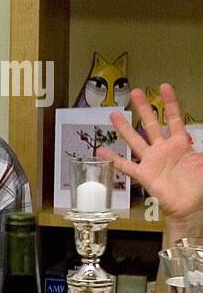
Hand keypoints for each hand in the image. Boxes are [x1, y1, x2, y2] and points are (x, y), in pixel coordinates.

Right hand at [99, 84, 202, 238]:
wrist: (191, 204)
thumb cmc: (200, 184)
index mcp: (180, 144)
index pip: (173, 119)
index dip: (170, 103)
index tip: (164, 88)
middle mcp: (163, 149)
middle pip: (151, 124)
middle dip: (143, 108)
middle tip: (135, 92)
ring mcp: (151, 161)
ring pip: (135, 141)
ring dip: (124, 128)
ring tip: (113, 115)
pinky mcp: (143, 175)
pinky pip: (126, 166)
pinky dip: (113, 159)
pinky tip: (100, 152)